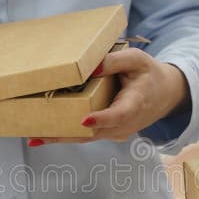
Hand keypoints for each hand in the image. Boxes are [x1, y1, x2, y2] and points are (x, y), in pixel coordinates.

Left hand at [27, 47, 188, 145]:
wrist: (163, 95)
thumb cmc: (148, 74)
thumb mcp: (137, 60)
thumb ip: (116, 61)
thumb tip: (91, 67)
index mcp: (135, 104)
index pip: (119, 115)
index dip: (102, 119)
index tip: (84, 120)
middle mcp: (125, 124)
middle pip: (94, 133)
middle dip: (66, 135)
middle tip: (39, 136)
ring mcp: (116, 132)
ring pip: (87, 138)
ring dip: (61, 138)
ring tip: (35, 138)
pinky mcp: (108, 133)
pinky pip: (87, 136)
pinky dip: (67, 134)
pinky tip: (44, 135)